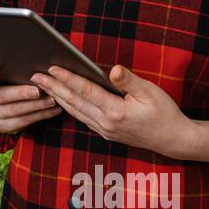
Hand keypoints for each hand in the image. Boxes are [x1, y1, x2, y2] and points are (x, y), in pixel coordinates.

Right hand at [0, 67, 61, 133]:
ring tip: (50, 100)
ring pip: (12, 112)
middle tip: (37, 90)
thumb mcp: (4, 68)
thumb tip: (29, 55)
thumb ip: (8, 64)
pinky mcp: (0, 126)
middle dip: (19, 94)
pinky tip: (51, 110)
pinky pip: (20, 123)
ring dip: (34, 106)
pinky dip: (38, 116)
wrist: (5, 98)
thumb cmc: (8, 75)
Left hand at [31, 64, 197, 158]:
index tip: (52, 68)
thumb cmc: (164, 113)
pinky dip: (69, 107)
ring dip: (57, 97)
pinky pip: (82, 118)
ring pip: (74, 111)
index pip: (85, 91)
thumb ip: (128, 81)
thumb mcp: (150, 92)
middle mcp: (105, 123)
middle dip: (53, 87)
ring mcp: (104, 130)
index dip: (67, 78)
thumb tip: (112, 69)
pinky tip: (61, 99)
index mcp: (115, 111)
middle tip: (35, 75)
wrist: (173, 140)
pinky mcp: (105, 133)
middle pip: (73, 102)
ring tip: (43, 85)